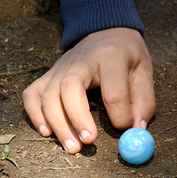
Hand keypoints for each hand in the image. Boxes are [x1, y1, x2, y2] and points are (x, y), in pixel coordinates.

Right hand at [22, 27, 155, 153]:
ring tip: (72, 147)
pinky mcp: (47, 75)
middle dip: (76, 119)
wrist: (105, 30)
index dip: (120, 115)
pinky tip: (46, 132)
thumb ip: (143, 101)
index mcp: (111, 57)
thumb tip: (136, 131)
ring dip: (57, 124)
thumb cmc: (126, 55)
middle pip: (70, 88)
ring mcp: (60, 67)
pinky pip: (32, 94)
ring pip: (48, 94)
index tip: (125, 128)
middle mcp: (81, 60)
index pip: (113, 90)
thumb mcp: (144, 71)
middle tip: (87, 143)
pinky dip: (35, 114)